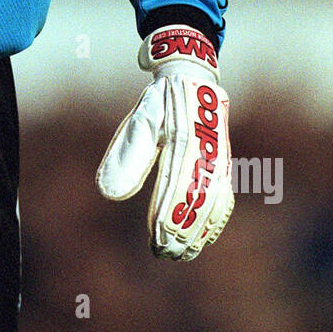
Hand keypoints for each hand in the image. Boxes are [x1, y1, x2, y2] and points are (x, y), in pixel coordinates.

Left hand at [95, 25, 233, 260]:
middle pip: (198, 200)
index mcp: (186, 140)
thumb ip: (127, 155)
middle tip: (164, 254)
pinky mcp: (222, 165)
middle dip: (182, 230)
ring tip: (180, 253)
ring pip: (213, 203)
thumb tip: (109, 194)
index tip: (156, 238)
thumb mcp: (139, 121)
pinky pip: (223, 197)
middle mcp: (208, 153)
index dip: (168, 214)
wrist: (192, 78)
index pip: (177, 186)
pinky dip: (214, 221)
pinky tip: (201, 240)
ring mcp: (219, 160)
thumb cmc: (159, 102)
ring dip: (197, 231)